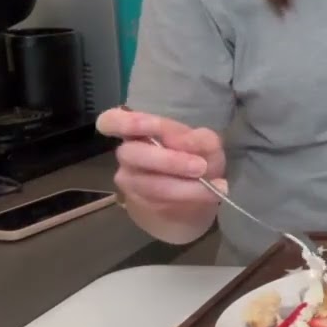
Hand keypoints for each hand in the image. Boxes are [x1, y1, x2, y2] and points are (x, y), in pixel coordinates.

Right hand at [95, 107, 226, 208]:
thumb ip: (199, 139)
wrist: (193, 204)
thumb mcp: (207, 147)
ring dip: (185, 185)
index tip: (139, 126)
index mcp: (140, 131)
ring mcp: (129, 181)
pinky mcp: (137, 204)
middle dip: (169, 160)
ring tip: (214, 184)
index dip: (122, 122)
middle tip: (201, 167)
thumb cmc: (197, 164)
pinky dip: (188, 196)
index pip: (112, 121)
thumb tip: (184, 139)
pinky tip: (209, 193)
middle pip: (131, 153)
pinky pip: (159, 200)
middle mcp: (128, 154)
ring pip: (148, 183)